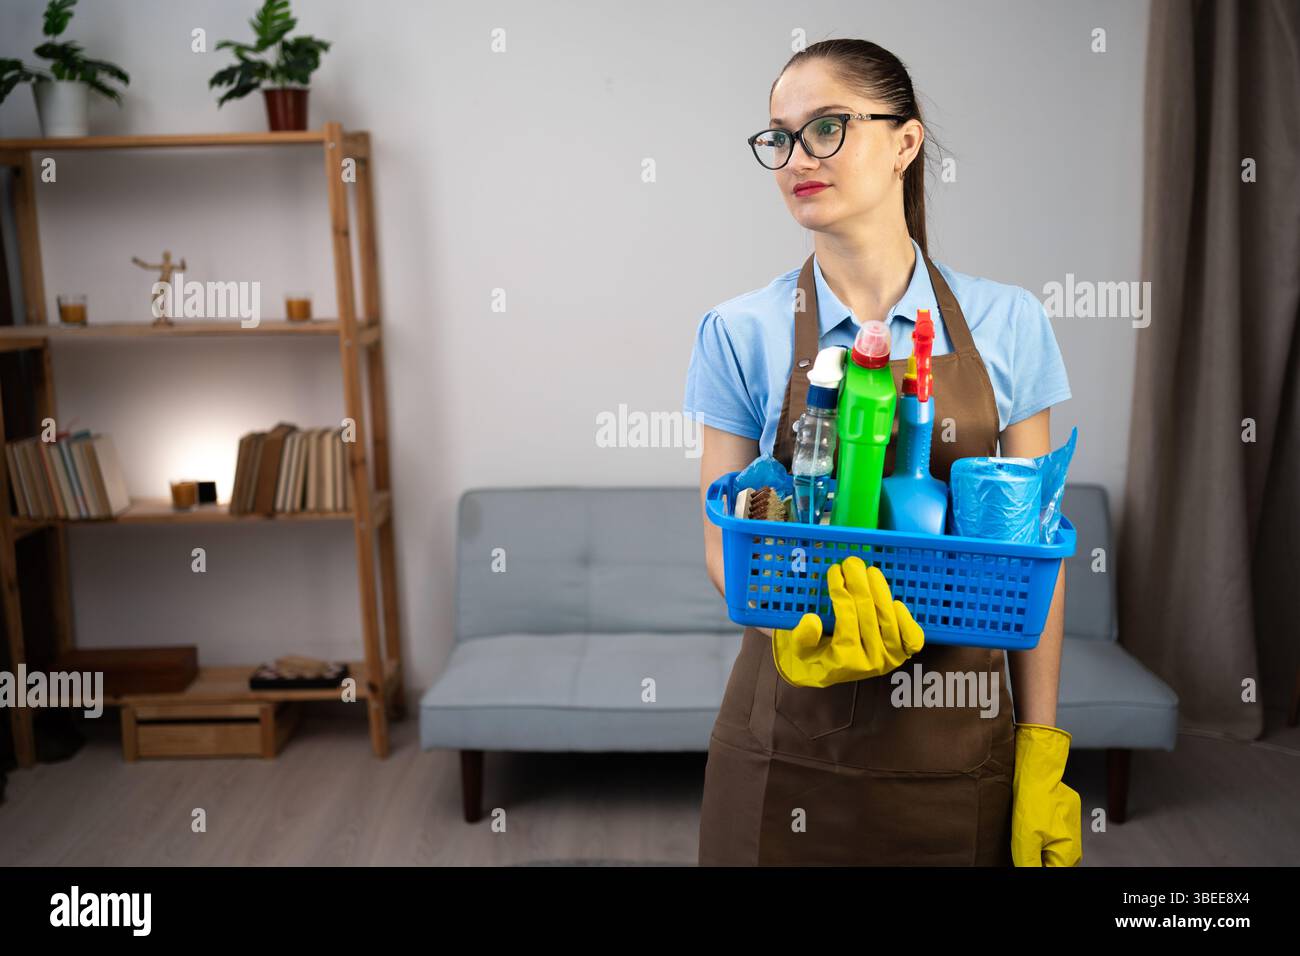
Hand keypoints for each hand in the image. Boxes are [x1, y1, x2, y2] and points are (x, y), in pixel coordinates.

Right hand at [771, 555, 924, 687]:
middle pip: (868, 614)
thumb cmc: (813, 656)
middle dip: (859, 584)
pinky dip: (906, 618)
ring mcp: (890, 659)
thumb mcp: (798, 648)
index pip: (846, 618)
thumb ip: (802, 636)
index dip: (840, 590)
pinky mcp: (902, 655)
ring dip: (881, 591)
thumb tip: (812, 619)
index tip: (834, 571)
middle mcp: (871, 663)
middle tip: (851, 562)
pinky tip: (895, 601)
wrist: (829, 672)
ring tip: (871, 572)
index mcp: (845, 661)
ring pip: (889, 620)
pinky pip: (912, 637)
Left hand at [1011, 723, 1082, 865]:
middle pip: (1053, 863)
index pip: (1052, 872)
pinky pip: (1054, 833)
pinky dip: (1042, 833)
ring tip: (1026, 833)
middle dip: (1037, 858)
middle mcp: (1075, 846)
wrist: (1039, 772)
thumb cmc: (1033, 803)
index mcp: (1068, 854)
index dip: (1035, 866)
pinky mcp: (1067, 818)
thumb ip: (1029, 863)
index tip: (1025, 856)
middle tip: (1023, 845)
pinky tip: (1031, 824)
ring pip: (1052, 849)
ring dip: (1039, 847)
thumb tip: (1030, 871)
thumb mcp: (1025, 840)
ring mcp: (1073, 831)